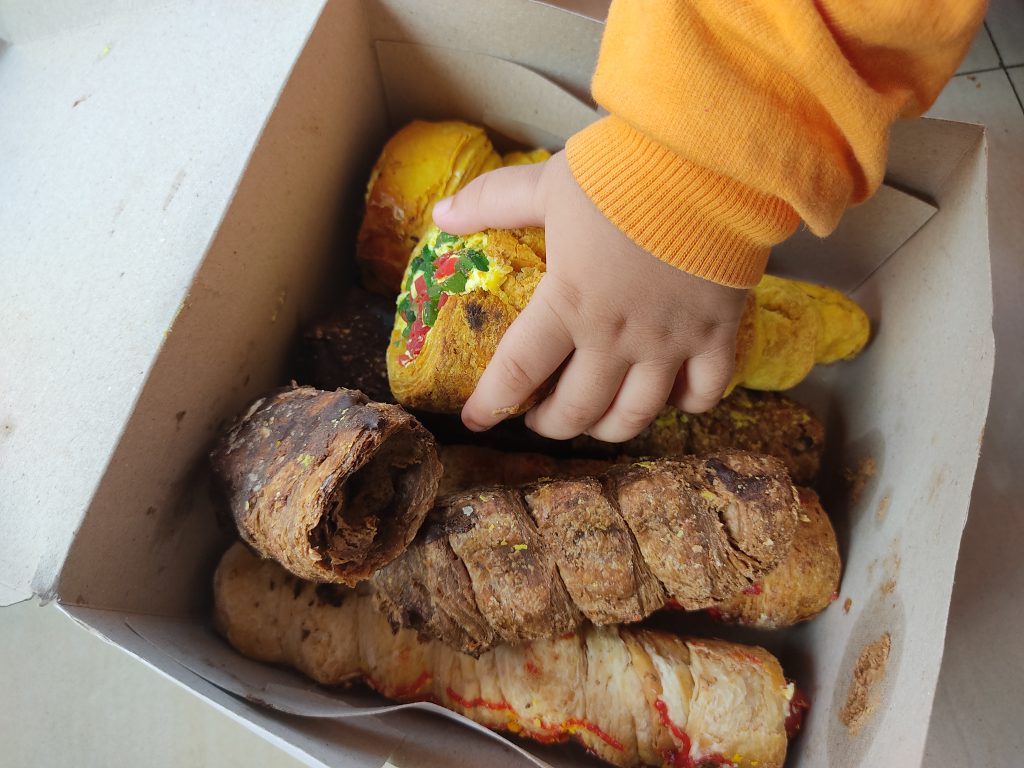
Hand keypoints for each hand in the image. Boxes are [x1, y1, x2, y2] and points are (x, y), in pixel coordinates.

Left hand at [433, 150, 747, 441]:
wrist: (710, 161)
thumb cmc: (623, 171)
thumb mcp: (549, 183)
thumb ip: (493, 201)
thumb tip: (441, 215)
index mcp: (568, 304)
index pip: (518, 373)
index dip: (491, 403)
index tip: (475, 420)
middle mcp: (616, 338)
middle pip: (577, 410)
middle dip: (551, 425)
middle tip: (539, 419)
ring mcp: (670, 343)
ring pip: (635, 415)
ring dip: (608, 429)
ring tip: (596, 422)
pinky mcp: (717, 335)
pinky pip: (703, 393)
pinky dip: (684, 405)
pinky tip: (669, 396)